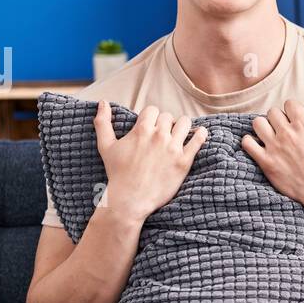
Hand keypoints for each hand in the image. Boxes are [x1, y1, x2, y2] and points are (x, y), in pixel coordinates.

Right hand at [93, 100, 207, 221]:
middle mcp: (159, 136)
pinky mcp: (184, 161)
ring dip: (182, 126)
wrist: (130, 200)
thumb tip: (102, 102)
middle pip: (168, 117)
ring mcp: (173, 148)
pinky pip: (199, 140)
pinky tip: (199, 134)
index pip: (152, 110)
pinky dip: (200, 134)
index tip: (150, 127)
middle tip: (162, 135)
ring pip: (185, 123)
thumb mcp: (106, 146)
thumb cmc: (117, 173)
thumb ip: (103, 122)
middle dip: (165, 124)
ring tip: (178, 134)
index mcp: (142, 130)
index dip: (151, 118)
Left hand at [241, 89, 303, 210]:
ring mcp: (275, 148)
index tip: (295, 120)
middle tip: (283, 129)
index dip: (292, 110)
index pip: (289, 103)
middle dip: (278, 118)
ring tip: (270, 135)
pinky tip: (259, 146)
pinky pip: (247, 143)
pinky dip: (250, 142)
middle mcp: (287, 134)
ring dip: (263, 126)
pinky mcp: (266, 162)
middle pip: (272, 112)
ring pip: (257, 123)